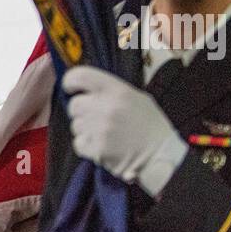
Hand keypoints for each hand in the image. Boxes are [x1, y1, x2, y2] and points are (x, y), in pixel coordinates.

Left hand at [62, 65, 188, 196]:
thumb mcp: (137, 98)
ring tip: (105, 133)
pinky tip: (102, 145)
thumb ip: (111, 90)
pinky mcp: (96, 149)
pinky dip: (87, 145)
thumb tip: (86, 88)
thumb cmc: (150, 126)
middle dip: (82, 111)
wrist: (160, 155)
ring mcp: (100, 129)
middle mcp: (106, 108)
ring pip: (75, 125)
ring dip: (85, 129)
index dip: (71, 82)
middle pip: (74, 105)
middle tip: (96, 117)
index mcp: (118, 91)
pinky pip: (78, 143)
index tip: (71, 88)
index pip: (81, 76)